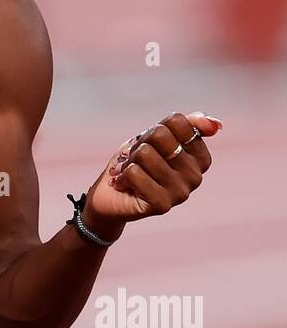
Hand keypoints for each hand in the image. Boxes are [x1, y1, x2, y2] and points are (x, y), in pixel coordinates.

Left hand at [85, 111, 221, 229]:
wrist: (112, 195)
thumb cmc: (137, 162)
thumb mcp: (159, 137)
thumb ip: (186, 125)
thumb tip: (217, 124)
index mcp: (201, 158)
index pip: (178, 122)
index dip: (156, 128)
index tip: (152, 144)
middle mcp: (196, 177)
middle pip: (160, 135)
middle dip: (141, 144)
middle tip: (139, 160)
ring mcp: (181, 193)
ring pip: (145, 153)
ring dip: (130, 161)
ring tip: (132, 173)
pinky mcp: (162, 205)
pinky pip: (135, 173)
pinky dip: (122, 176)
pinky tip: (126, 186)